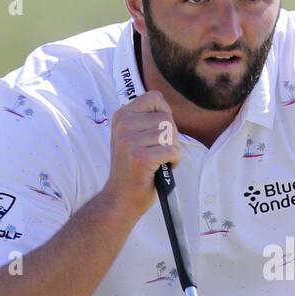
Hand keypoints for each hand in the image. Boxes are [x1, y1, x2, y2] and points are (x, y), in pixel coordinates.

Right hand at [101, 91, 181, 219]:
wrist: (120, 198)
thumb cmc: (133, 168)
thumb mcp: (132, 137)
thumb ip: (145, 119)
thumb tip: (165, 105)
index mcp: (121, 116)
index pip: (154, 98)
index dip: (165, 113)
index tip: (160, 131)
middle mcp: (123, 125)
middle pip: (166, 118)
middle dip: (171, 137)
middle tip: (159, 152)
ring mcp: (129, 141)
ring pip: (170, 134)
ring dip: (172, 150)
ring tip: (159, 160)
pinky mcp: (140, 157)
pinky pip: (172, 151)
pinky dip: (174, 161)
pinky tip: (163, 168)